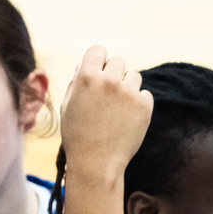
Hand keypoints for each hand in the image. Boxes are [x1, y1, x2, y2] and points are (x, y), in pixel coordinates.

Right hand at [59, 46, 152, 179]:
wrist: (96, 163)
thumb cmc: (77, 135)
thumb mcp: (67, 106)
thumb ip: (76, 82)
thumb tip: (83, 64)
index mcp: (87, 77)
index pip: (98, 50)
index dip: (98, 61)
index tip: (99, 72)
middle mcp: (110, 81)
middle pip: (118, 61)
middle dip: (113, 74)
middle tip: (107, 96)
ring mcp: (129, 93)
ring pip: (133, 76)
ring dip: (127, 87)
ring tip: (117, 108)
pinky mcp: (144, 106)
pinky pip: (144, 94)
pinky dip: (138, 103)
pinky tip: (127, 118)